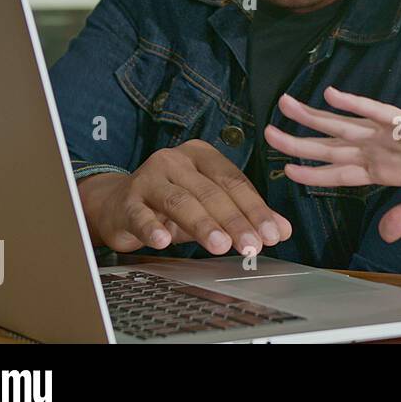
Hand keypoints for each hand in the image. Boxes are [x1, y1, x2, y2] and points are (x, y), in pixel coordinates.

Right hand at [78, 139, 292, 255]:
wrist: (118, 205)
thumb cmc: (172, 205)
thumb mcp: (212, 207)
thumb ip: (246, 215)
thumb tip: (282, 230)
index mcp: (202, 156)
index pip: (235, 182)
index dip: (255, 209)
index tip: (271, 234)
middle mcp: (176, 160)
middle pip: (212, 192)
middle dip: (235, 221)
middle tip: (251, 245)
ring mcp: (149, 178)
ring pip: (181, 201)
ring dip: (203, 225)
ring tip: (220, 245)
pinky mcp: (127, 200)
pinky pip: (141, 215)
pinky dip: (152, 228)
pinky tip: (164, 242)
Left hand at [265, 87, 400, 242]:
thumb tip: (384, 237)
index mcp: (383, 169)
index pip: (338, 173)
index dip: (311, 172)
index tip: (287, 171)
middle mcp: (379, 149)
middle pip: (329, 146)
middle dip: (297, 140)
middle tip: (267, 131)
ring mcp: (389, 133)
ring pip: (342, 125)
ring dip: (312, 116)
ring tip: (284, 104)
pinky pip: (376, 111)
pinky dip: (354, 103)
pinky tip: (331, 95)